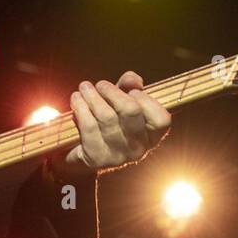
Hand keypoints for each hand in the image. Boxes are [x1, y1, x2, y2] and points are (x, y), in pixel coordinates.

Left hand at [50, 71, 171, 179]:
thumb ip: (129, 87)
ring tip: (84, 87)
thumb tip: (131, 78)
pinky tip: (76, 99)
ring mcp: (118, 156)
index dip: (145, 99)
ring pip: (106, 117)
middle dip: (113, 92)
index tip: (129, 90)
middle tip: (100, 84)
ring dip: (92, 97)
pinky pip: (89, 126)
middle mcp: (139, 149)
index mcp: (152, 136)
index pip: (160, 118)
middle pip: (131, 111)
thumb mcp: (121, 103)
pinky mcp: (97, 158)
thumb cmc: (109, 122)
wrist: (83, 153)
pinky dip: (81, 108)